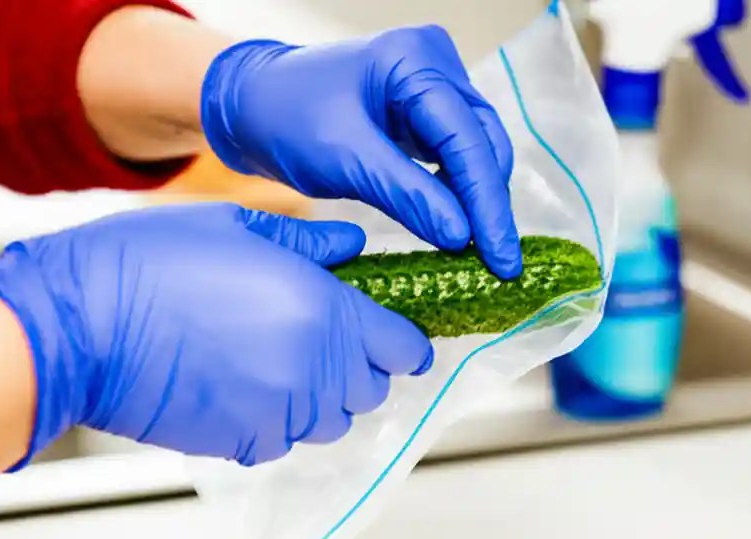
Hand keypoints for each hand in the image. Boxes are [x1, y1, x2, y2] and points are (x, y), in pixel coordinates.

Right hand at [0, 203, 432, 467]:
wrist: (78, 328)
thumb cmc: (147, 266)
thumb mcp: (237, 227)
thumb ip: (310, 243)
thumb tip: (353, 245)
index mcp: (323, 312)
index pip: (402, 347)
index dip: (400, 339)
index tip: (388, 329)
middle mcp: (313, 372)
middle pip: (371, 388)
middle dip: (359, 364)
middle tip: (320, 333)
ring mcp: (280, 416)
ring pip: (332, 419)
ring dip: (320, 394)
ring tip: (273, 356)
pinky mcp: (243, 444)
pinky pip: (285, 438)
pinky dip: (277, 418)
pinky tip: (240, 382)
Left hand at [201, 26, 521, 278]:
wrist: (250, 106)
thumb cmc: (285, 118)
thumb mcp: (344, 159)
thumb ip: (407, 195)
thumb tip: (462, 236)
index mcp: (415, 59)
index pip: (466, 138)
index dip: (486, 202)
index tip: (500, 256)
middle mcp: (433, 64)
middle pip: (482, 143)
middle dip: (488, 205)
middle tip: (500, 266)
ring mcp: (431, 87)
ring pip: (474, 152)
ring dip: (478, 202)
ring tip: (485, 255)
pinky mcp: (422, 113)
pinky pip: (454, 157)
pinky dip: (457, 194)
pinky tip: (460, 229)